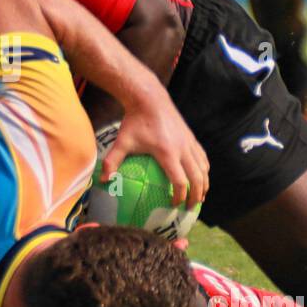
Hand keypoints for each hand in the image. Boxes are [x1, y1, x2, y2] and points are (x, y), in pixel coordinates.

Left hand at [100, 85, 209, 209]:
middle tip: (191, 209)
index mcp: (167, 153)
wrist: (149, 98)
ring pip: (203, 167)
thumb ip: (112, 161)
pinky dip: (204, 169)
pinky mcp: (191, 137)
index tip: (175, 206)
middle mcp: (182, 148)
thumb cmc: (134, 121)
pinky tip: (200, 176)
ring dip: (204, 184)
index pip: (179, 181)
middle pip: (197, 177)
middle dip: (196, 195)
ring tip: (200, 197)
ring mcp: (189, 142)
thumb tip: (102, 180)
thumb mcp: (122, 142)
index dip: (180, 196)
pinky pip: (202, 156)